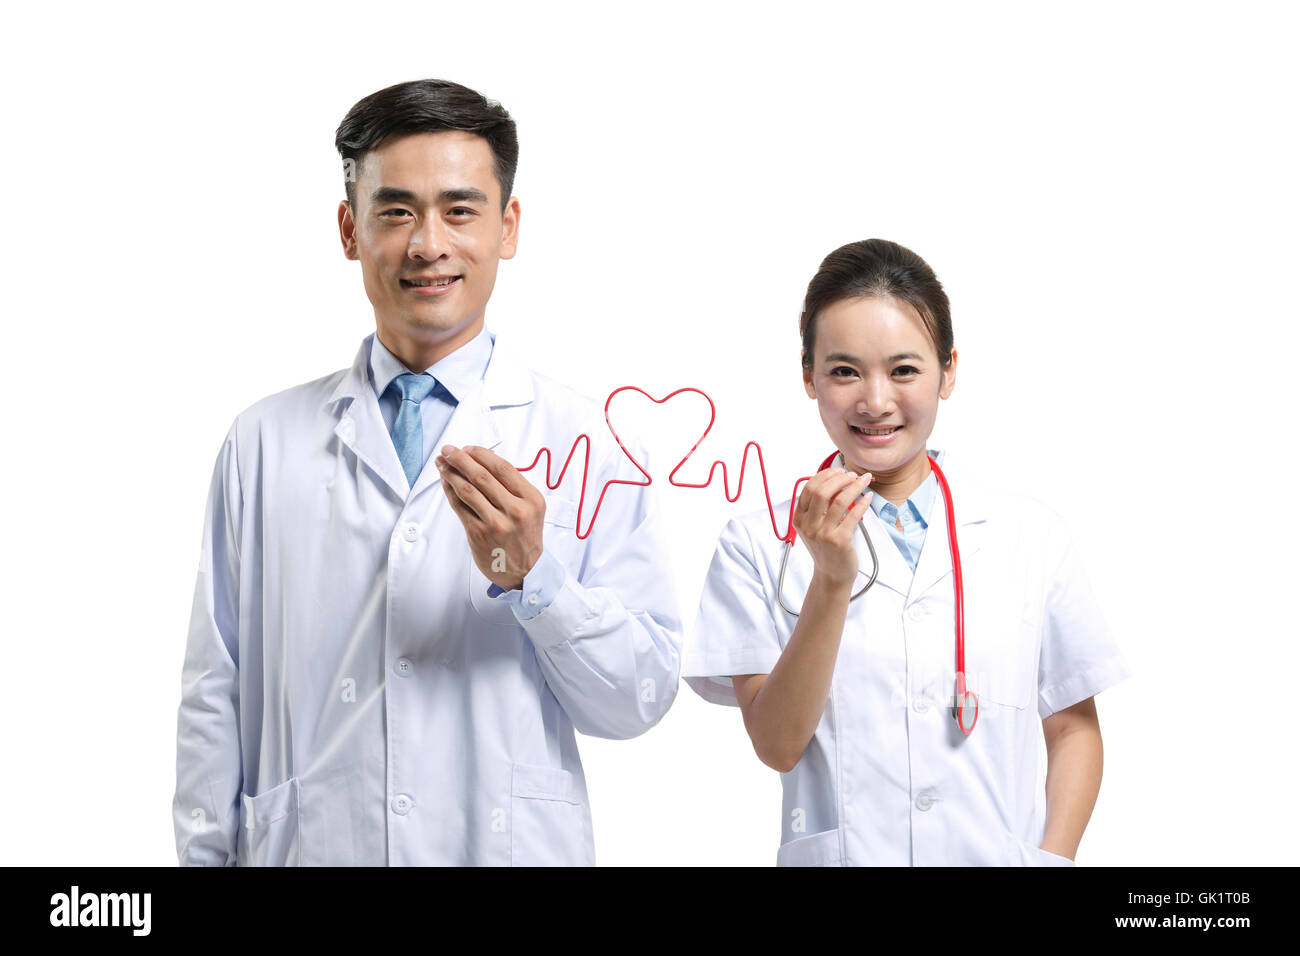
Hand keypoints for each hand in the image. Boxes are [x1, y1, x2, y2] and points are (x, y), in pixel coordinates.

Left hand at [436, 445, 544, 590]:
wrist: (525, 570)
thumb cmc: (525, 536)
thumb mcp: (531, 508)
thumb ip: (513, 487)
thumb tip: (483, 462)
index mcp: (530, 499)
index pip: (503, 468)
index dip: (481, 455)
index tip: (468, 448)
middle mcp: (515, 510)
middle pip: (482, 476)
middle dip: (461, 459)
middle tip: (448, 451)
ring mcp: (496, 523)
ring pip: (468, 490)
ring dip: (451, 474)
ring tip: (442, 464)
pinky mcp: (479, 534)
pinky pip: (460, 507)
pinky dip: (450, 492)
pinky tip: (446, 483)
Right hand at [792, 467, 873, 588]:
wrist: (831, 575)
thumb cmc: (826, 549)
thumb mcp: (814, 527)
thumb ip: (819, 507)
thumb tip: (836, 481)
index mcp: (799, 519)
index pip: (809, 488)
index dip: (825, 475)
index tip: (838, 471)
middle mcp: (808, 526)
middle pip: (822, 491)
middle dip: (839, 478)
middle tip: (852, 475)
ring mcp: (823, 534)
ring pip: (839, 500)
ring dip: (854, 487)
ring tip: (863, 481)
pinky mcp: (839, 540)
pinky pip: (853, 514)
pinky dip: (862, 502)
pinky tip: (868, 497)